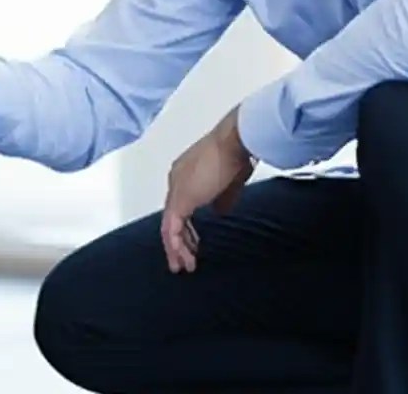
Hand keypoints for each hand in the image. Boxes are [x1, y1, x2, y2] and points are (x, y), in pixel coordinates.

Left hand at [160, 106, 255, 273]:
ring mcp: (176, 189)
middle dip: (180, 240)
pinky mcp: (180, 200)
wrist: (235, 141)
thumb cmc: (238, 153)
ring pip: (169, 225)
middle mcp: (177, 179)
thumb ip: (223, 198)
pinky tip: (183, 258)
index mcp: (186, 172)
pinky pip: (172, 229)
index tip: (195, 241)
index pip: (181, 204)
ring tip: (182, 266)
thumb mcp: (231, 181)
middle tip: (185, 259)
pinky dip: (176, 246)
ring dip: (176, 248)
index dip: (187, 225)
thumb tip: (219, 212)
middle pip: (172, 216)